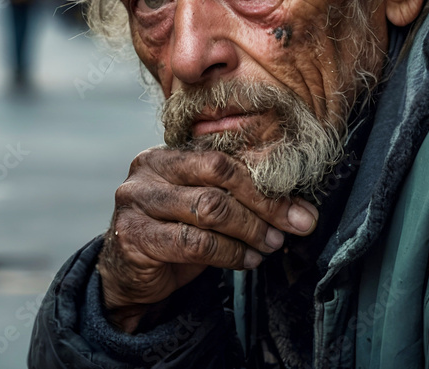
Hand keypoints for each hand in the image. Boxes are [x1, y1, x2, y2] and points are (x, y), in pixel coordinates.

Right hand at [97, 147, 318, 331]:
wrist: (127, 276)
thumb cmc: (173, 236)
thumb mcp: (205, 210)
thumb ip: (240, 201)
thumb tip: (302, 211)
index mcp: (167, 152)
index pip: (225, 158)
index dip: (267, 184)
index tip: (301, 210)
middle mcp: (148, 169)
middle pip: (219, 175)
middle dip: (263, 204)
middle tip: (292, 227)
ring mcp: (136, 200)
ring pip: (210, 209)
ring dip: (250, 231)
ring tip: (270, 245)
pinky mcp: (134, 235)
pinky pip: (195, 242)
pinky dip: (230, 254)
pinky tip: (247, 261)